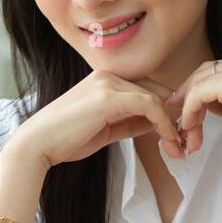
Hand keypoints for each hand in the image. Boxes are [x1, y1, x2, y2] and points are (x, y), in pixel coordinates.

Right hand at [13, 69, 186, 168]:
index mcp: (103, 79)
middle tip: (183, 143)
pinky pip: (148, 105)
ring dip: (171, 124)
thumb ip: (130, 122)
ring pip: (154, 98)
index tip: (174, 135)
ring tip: (178, 147)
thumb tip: (157, 124)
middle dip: (173, 117)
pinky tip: (167, 140)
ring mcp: (107, 83)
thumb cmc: (66, 140)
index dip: (164, 111)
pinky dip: (163, 123)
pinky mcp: (109, 96)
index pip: (145, 89)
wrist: (38, 144)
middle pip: (154, 91)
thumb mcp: (105, 129)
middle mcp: (107, 75)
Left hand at [164, 53, 221, 159]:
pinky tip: (191, 125)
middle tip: (179, 117)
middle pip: (202, 73)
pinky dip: (190, 110)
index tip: (182, 106)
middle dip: (186, 95)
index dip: (194, 88)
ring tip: (188, 129)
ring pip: (198, 84)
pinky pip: (199, 94)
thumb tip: (201, 102)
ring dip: (188, 107)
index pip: (212, 70)